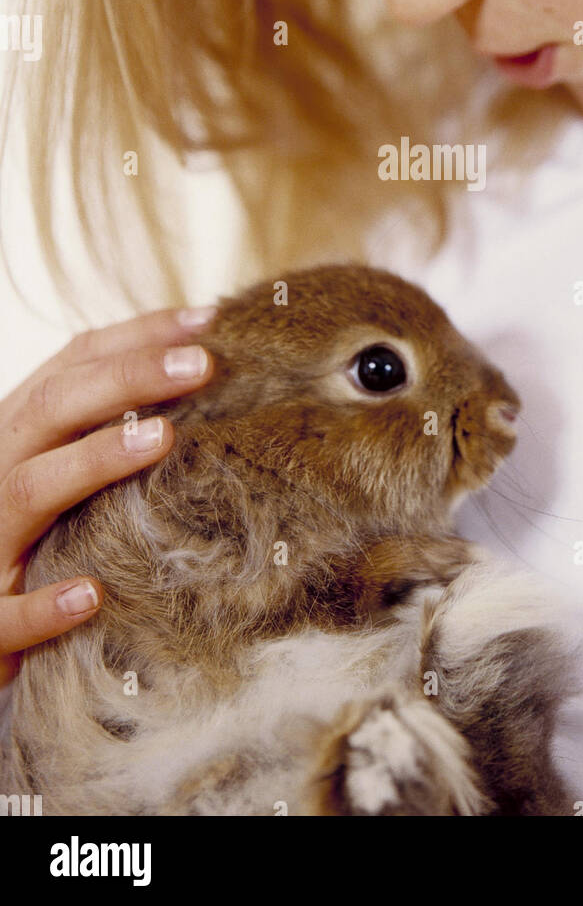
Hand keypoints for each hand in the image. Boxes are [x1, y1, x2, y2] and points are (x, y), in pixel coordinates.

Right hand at [0, 305, 216, 684]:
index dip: (136, 338)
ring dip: (94, 461)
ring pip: (31, 488)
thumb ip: (106, 427)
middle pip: (52, 408)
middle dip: (127, 378)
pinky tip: (92, 595)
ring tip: (164, 437)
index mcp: (17, 432)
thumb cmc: (30, 537)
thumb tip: (199, 378)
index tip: (206, 322)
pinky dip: (45, 605)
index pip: (71, 364)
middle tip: (202, 364)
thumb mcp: (59, 469)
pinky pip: (7, 615)